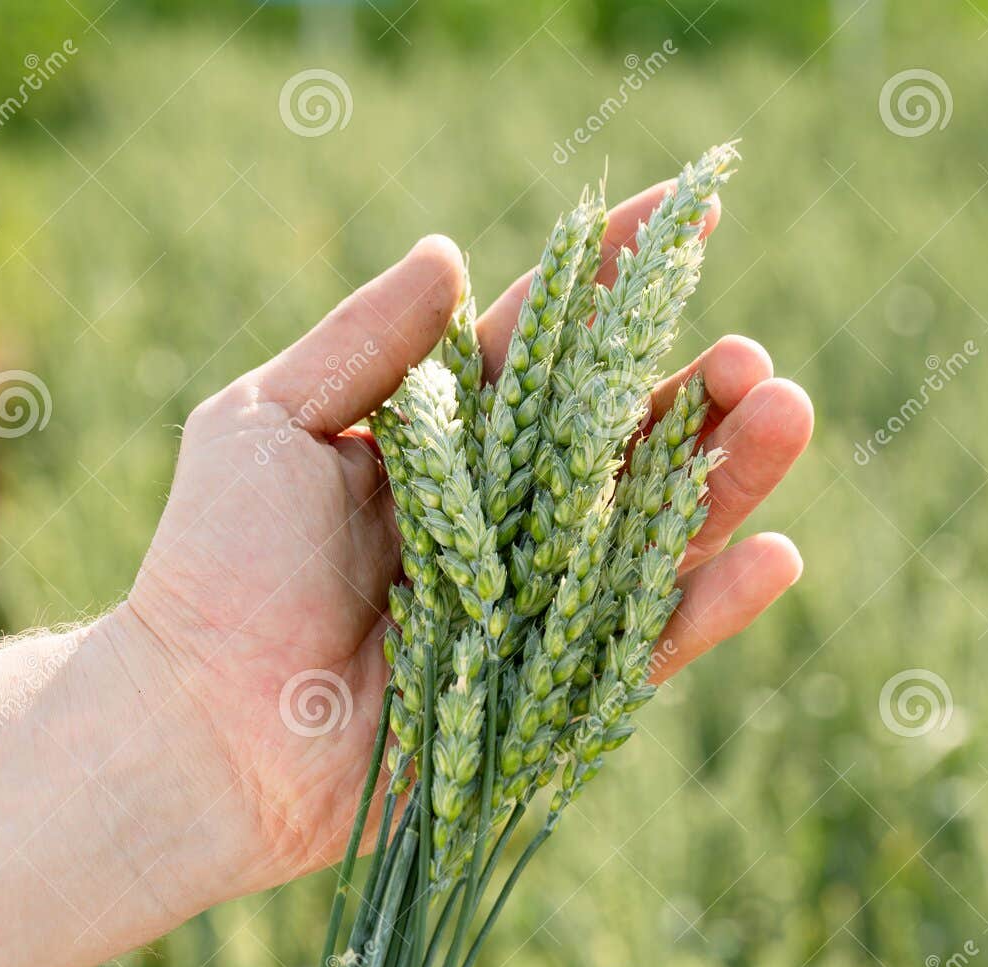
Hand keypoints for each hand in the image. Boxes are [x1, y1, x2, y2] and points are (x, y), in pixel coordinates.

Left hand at [111, 181, 813, 908]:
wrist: (203, 730)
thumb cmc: (217, 569)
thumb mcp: (264, 424)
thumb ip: (362, 344)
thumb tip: (451, 253)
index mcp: (439, 440)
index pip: (547, 344)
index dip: (614, 283)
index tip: (684, 215)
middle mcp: (498, 512)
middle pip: (622, 436)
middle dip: (696, 389)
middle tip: (749, 357)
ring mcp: (530, 600)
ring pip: (655, 528)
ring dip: (729, 475)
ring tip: (785, 414)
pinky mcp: (547, 691)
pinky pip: (643, 643)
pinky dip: (710, 604)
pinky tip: (777, 556)